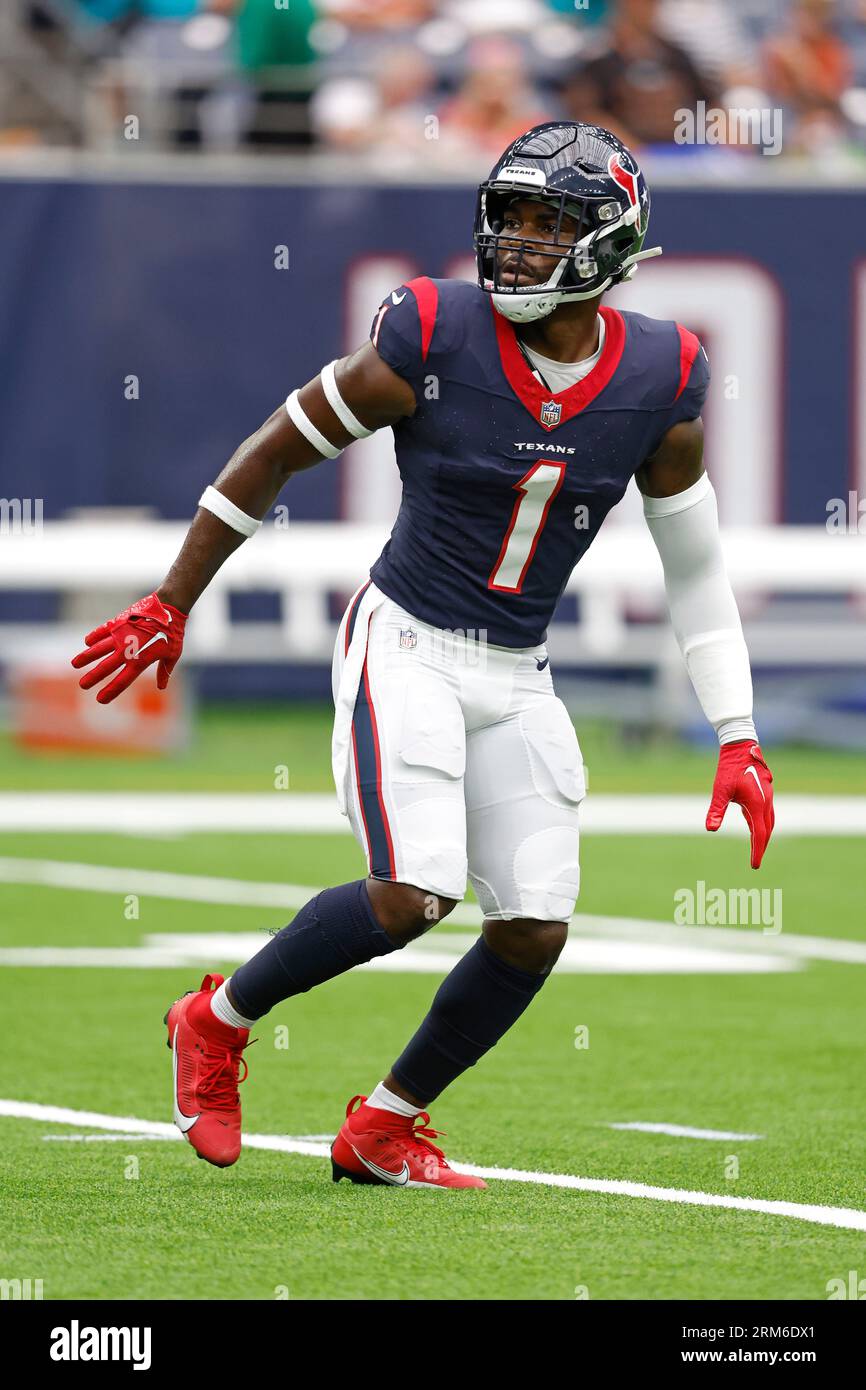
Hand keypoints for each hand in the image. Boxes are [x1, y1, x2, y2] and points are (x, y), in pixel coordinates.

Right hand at [71, 592, 186, 703]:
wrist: (168, 608)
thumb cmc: (174, 633)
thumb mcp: (173, 655)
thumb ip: (164, 671)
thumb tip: (161, 687)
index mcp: (140, 661)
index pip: (122, 681)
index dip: (110, 692)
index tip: (100, 700)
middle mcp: (127, 650)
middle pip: (105, 667)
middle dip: (93, 677)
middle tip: (82, 685)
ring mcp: (121, 635)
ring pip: (98, 648)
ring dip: (86, 657)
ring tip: (75, 664)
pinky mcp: (118, 622)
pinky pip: (103, 630)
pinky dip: (94, 636)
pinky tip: (87, 642)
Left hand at [706, 740, 774, 869]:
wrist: (740, 747)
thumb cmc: (729, 768)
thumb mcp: (720, 790)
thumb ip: (716, 810)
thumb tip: (710, 829)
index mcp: (757, 804)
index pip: (759, 834)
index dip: (756, 851)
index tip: (754, 865)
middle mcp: (766, 802)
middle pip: (767, 831)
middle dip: (762, 846)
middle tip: (756, 861)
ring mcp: (767, 797)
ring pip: (769, 822)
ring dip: (763, 836)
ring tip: (757, 848)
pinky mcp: (764, 792)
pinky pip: (765, 813)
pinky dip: (761, 824)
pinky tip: (753, 826)